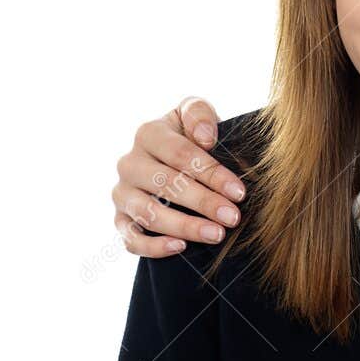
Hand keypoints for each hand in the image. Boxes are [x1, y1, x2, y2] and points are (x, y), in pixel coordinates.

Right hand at [113, 97, 246, 256]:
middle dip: (203, 202)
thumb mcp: (196, 113)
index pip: (180, 154)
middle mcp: (129, 163)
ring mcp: (122, 193)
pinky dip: (153, 247)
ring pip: (148, 214)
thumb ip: (199, 114)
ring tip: (216, 234)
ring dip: (184, 226)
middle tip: (233, 217)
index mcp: (148, 134)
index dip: (211, 174)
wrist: (173, 159)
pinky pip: (130, 238)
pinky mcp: (120, 219)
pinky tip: (181, 247)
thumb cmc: (191, 135)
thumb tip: (205, 138)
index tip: (238, 192)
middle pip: (165, 185)